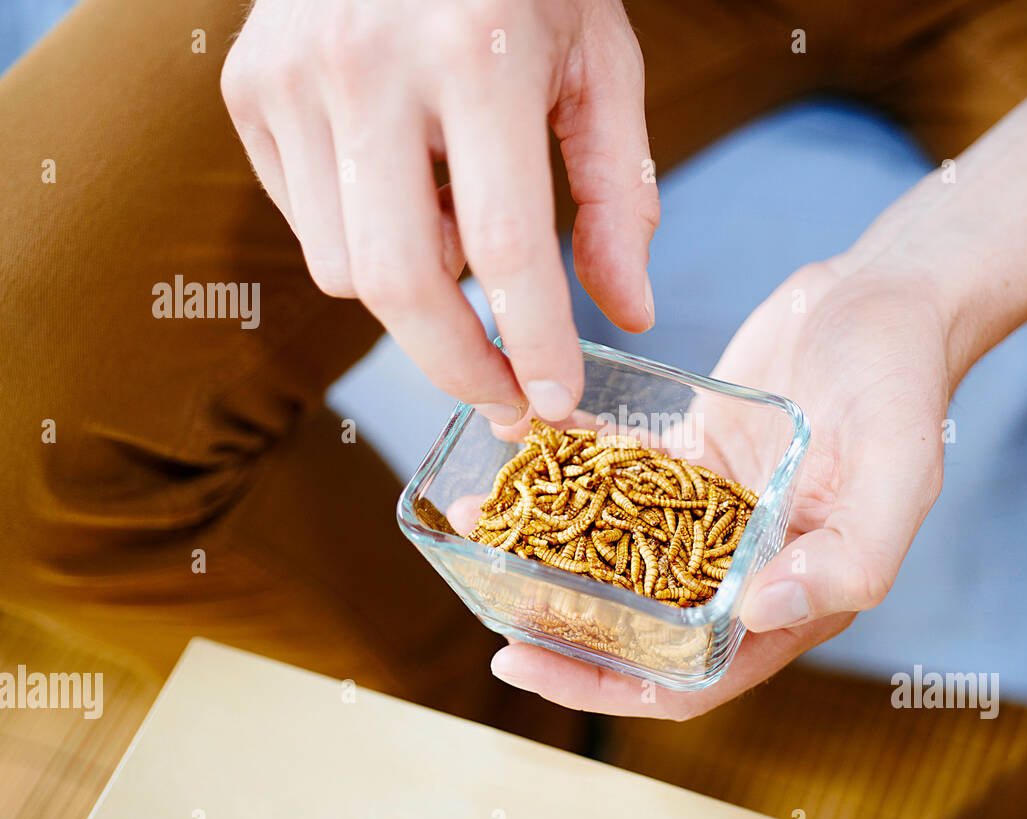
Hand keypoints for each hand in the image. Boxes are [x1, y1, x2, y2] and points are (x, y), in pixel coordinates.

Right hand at [221, 0, 658, 423]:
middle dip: (459, 367)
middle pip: (401, 282)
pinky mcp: (247, 91)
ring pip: (345, 270)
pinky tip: (405, 194)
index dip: (534, 344)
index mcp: (478, 52)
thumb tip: (627, 314)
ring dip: (415, 295)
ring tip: (459, 237)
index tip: (558, 405)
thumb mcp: (598, 61)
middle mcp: (368, 64)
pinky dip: (366, 244)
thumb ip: (620, 192)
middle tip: (508, 401)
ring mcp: (292, 78)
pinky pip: (308, 227)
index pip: (505, 243)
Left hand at [489, 257, 954, 717]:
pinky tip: (524, 448)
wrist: (886, 296)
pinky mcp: (695, 459)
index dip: (606, 682)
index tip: (525, 661)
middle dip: (558, 617)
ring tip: (483, 514)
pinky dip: (576, 471)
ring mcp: (716, 514)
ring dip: (553, 544)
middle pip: (640, 624)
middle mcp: (748, 568)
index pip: (691, 674)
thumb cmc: (904, 381)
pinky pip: (624, 479)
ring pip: (621, 551)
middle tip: (485, 584)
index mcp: (795, 596)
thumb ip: (850, 558)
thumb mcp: (899, 471)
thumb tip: (761, 614)